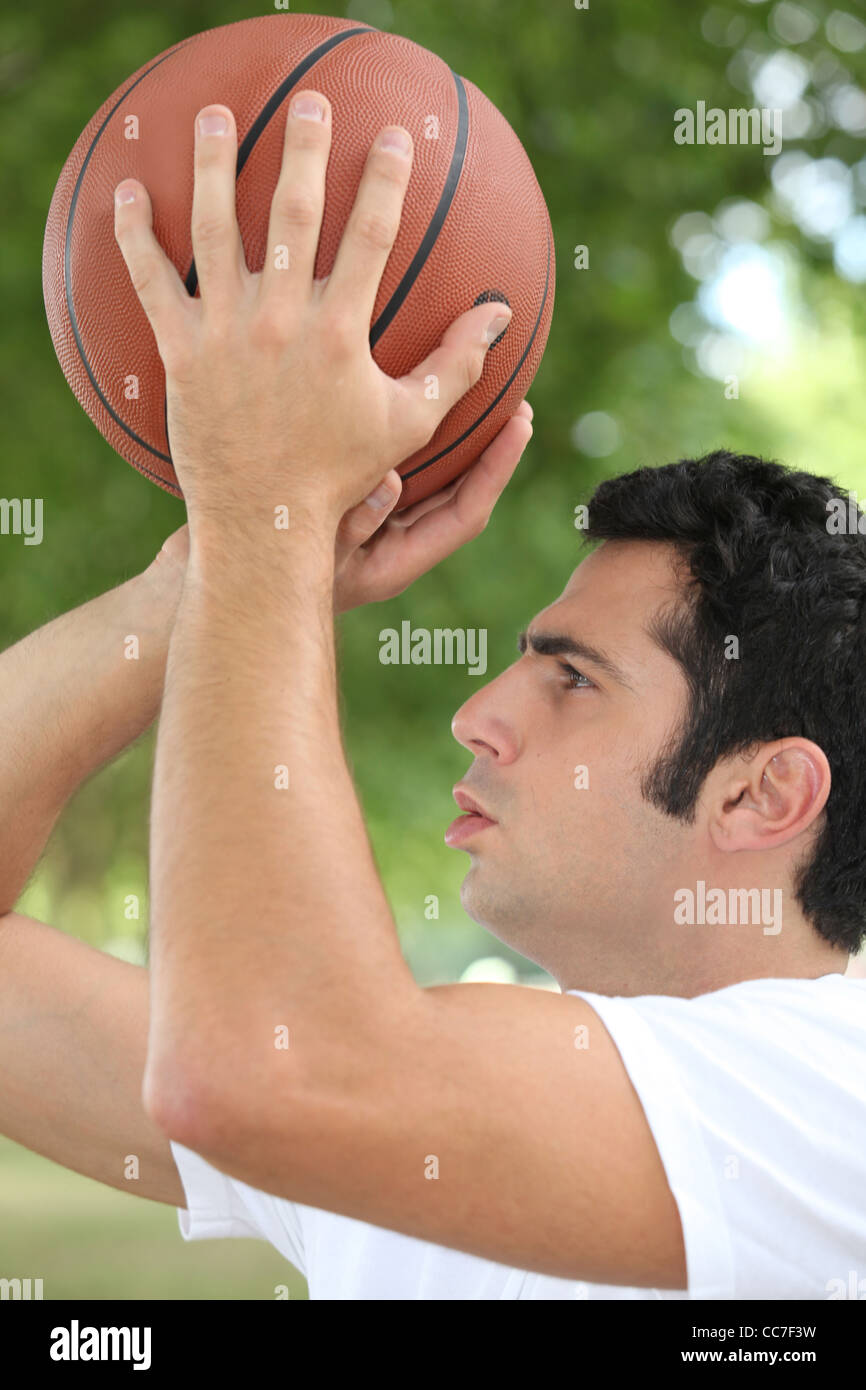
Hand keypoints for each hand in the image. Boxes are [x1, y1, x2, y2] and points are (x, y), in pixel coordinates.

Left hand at [113, 93, 512, 528]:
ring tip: (219, 118)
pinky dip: (137, 237)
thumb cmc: (340, 475)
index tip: (393, 139)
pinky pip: (152, 284)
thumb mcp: (409, 424)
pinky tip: (128, 195)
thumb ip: (456, 366)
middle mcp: (280, 324)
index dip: (385, 182)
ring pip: (216, 231)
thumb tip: (498, 318)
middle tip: (311, 103)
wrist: (263, 521)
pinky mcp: (181, 352)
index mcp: (339, 335)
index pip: (370, 238)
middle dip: (306, 151)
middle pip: (294, 215)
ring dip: (217, 167)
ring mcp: (225, 334)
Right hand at [146, 396, 531, 611]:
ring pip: (418, 471)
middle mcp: (385, 543)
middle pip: (451, 488)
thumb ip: (349, 524)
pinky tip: (383, 378)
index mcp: (392, 564)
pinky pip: (372, 456)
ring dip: (439, 428)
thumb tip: (391, 485)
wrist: (195, 590)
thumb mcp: (305, 554)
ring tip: (458, 374)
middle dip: (481, 441)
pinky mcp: (332, 500)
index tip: (521, 420)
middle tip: (507, 387)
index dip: (497, 469)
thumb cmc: (248, 582)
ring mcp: (360, 522)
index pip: (464, 514)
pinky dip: (387, 423)